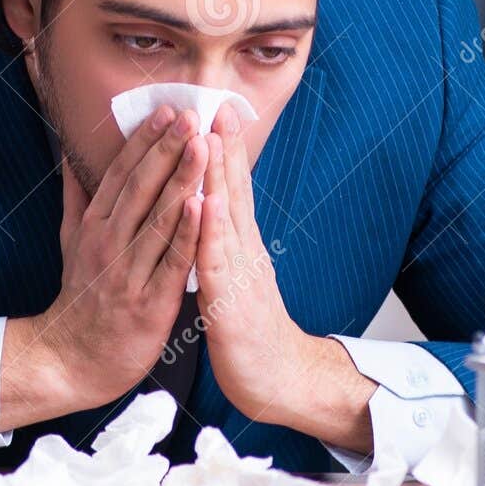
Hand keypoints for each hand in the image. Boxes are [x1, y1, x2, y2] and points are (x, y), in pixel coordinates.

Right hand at [0, 106, 204, 426]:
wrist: (72, 360)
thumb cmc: (81, 295)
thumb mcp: (72, 240)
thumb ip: (75, 195)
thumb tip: (68, 153)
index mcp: (96, 224)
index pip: (123, 173)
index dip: (146, 140)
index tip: (168, 108)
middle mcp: (110, 242)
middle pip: (141, 188)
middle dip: (167, 149)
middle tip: (191, 114)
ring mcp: (128, 272)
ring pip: (158, 219)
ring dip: (181, 180)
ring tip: (202, 146)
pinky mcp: (149, 302)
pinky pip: (171, 262)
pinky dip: (187, 234)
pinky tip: (202, 206)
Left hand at [195, 103, 374, 450]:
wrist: (279, 380)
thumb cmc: (250, 332)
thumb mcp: (234, 279)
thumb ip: (224, 246)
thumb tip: (213, 215)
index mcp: (240, 246)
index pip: (232, 189)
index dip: (225, 150)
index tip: (218, 110)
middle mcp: (244, 252)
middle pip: (234, 191)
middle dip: (226, 147)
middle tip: (220, 105)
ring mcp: (240, 274)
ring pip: (227, 217)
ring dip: (219, 176)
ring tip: (210, 138)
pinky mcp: (231, 303)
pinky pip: (218, 263)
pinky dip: (211, 232)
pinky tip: (205, 205)